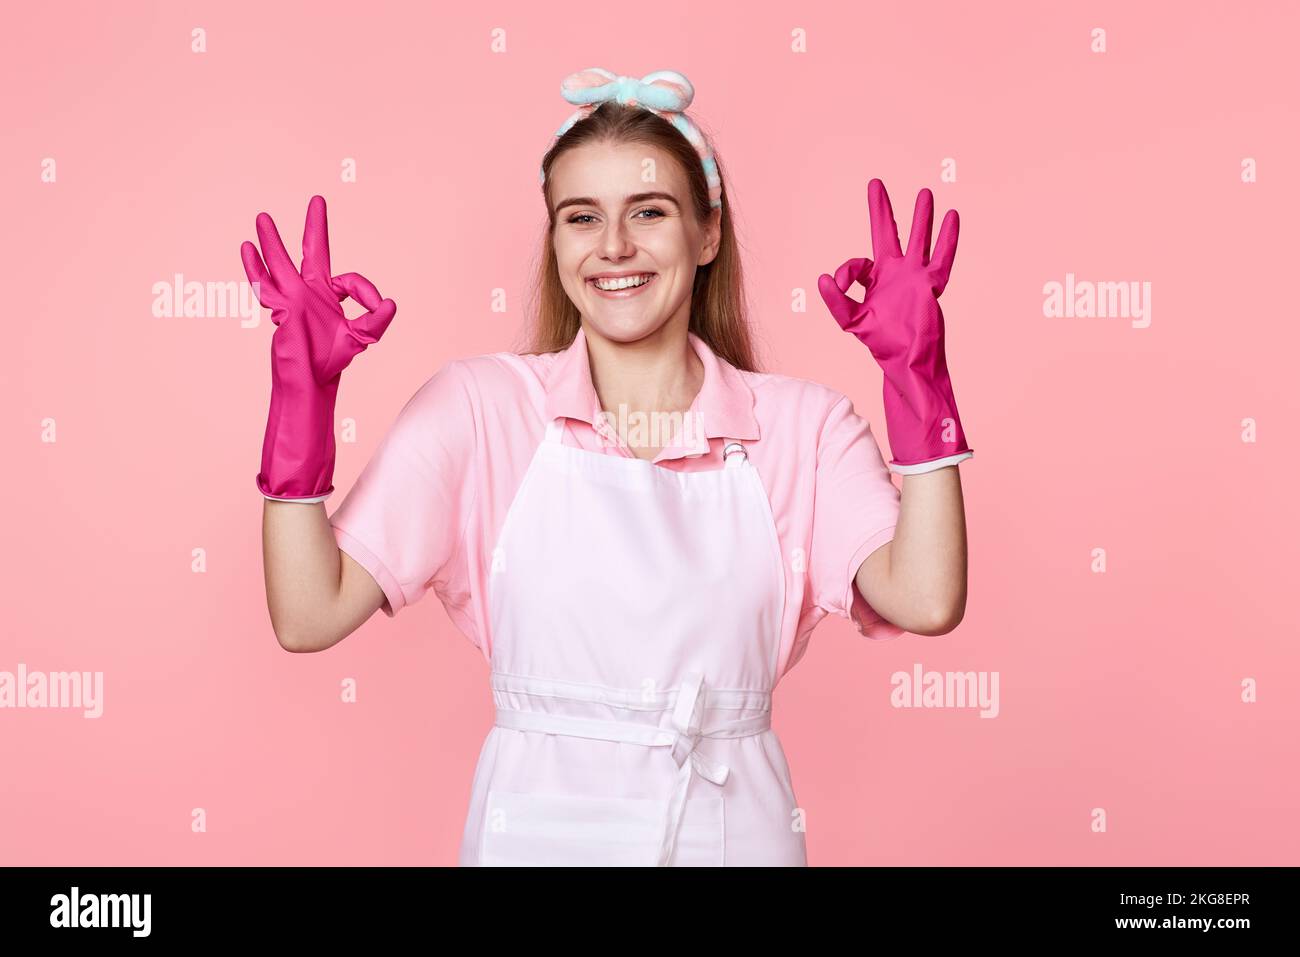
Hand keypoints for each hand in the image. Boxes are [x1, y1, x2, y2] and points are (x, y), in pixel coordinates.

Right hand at [241, 195, 395, 499]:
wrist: (308, 384)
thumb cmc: (332, 363)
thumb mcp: (361, 338)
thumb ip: (376, 320)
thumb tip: (393, 303)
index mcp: (332, 298)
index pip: (349, 279)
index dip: (366, 289)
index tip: (378, 304)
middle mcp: (311, 294)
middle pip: (314, 253)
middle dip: (315, 227)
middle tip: (318, 200)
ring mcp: (292, 301)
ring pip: (282, 264)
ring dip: (274, 242)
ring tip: (264, 218)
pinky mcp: (279, 312)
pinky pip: (265, 284)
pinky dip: (257, 267)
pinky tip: (248, 248)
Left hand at [817, 178, 971, 472]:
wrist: (909, 360)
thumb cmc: (882, 344)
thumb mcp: (852, 321)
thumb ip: (836, 301)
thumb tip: (821, 277)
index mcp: (872, 282)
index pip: (857, 263)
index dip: (847, 270)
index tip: (841, 282)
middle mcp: (893, 274)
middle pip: (887, 233)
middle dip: (881, 210)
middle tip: (875, 183)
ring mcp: (914, 276)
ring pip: (918, 239)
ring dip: (920, 217)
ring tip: (924, 193)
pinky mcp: (931, 284)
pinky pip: (941, 256)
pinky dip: (946, 237)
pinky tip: (951, 216)